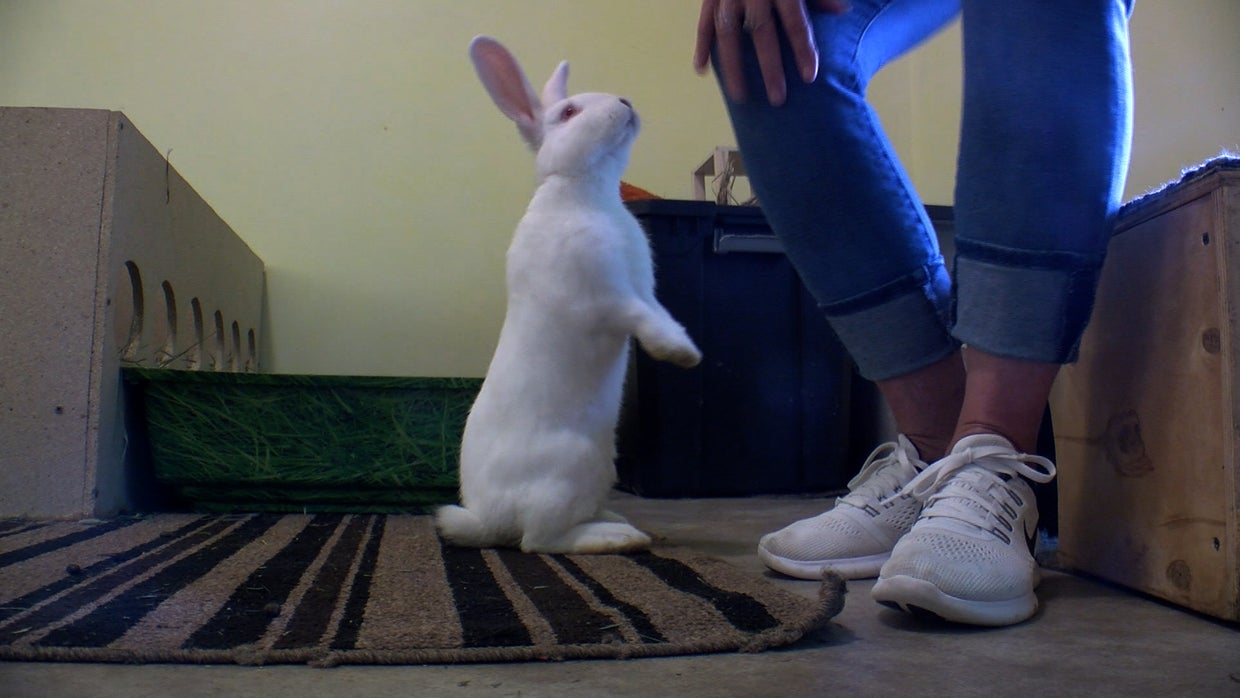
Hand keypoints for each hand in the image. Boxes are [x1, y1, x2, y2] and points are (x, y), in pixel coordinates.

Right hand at [694, 0, 850, 105]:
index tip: (809, 77)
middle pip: (762, 32)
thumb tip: (842, 12)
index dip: (803, 49)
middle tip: (778, 99)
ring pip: (728, 33)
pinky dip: (701, 46)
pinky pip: (703, 22)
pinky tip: (702, 70)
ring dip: (733, 68)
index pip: (794, 21)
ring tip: (740, 98)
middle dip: (770, 67)